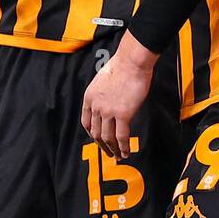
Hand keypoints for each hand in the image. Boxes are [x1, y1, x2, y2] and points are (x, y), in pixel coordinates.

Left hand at [81, 33, 157, 159]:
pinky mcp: (123, 114)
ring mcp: (108, 111)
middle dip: (102, 145)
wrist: (131, 62)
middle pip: (96, 133)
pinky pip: (121, 136)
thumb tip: (108, 103)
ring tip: (118, 156)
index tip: (98, 140)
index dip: (92, 134)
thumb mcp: (102, 80)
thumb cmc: (121, 67)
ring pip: (108, 137)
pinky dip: (123, 147)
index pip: (86, 122)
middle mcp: (96, 107)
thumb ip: (102, 95)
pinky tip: (126, 152)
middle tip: (109, 153)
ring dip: (113, 149)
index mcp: (89, 98)